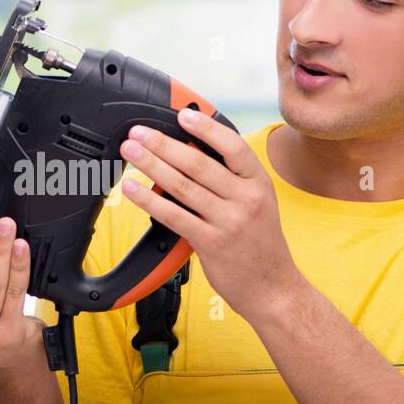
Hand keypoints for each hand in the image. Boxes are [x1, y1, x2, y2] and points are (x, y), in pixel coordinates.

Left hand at [118, 108, 300, 322]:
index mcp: (259, 182)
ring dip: (151, 165)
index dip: (206, 128)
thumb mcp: (258, 203)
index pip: (232, 145)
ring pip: (182, 186)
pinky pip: (173, 216)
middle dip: (164, 143)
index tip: (182, 115)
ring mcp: (229, 221)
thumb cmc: (260, 244)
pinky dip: (149, 200)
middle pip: (199, 163)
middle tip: (139, 132)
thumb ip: (232, 179)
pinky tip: (133, 189)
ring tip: (131, 152)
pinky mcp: (211, 243)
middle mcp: (246, 198)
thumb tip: (192, 151)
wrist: (272, 289)